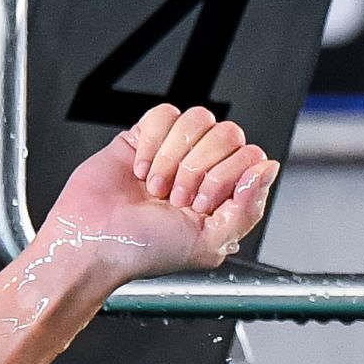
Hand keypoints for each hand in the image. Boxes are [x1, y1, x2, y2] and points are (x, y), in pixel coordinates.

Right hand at [43, 104, 280, 283]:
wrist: (93, 241)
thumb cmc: (145, 250)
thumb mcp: (209, 244)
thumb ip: (247, 208)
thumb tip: (269, 168)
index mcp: (226, 197)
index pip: (251, 157)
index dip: (226, 177)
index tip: (199, 205)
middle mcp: (205, 171)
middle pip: (228, 133)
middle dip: (198, 168)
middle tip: (175, 198)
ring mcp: (176, 151)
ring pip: (198, 119)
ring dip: (173, 156)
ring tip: (156, 186)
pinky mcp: (146, 136)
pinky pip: (165, 113)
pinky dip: (152, 142)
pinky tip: (140, 169)